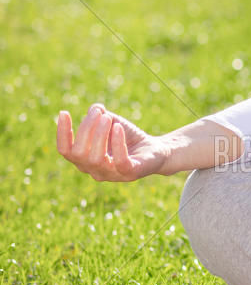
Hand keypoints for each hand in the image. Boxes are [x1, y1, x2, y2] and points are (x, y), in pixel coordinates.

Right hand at [56, 103, 172, 181]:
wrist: (154, 149)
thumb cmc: (127, 136)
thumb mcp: (111, 121)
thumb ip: (98, 115)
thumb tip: (95, 109)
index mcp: (84, 160)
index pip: (65, 150)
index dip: (62, 133)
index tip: (64, 112)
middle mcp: (94, 170)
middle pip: (78, 153)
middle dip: (86, 130)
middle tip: (98, 113)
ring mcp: (112, 175)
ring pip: (95, 159)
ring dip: (99, 135)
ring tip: (107, 118)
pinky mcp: (130, 173)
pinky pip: (120, 161)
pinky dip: (118, 143)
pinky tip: (118, 127)